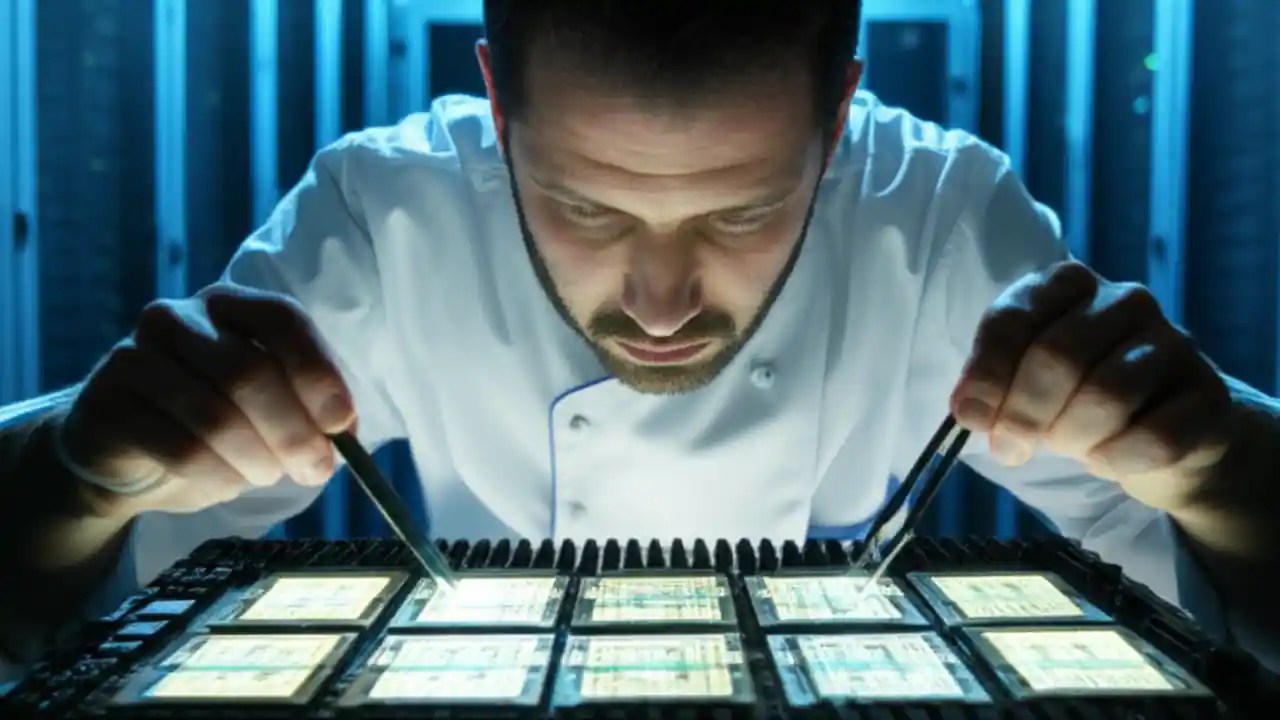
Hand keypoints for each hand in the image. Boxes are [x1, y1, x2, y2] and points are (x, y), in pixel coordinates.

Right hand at [57, 285, 355, 517]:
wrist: (127, 456)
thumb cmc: (214, 425)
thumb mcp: (269, 409)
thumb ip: (307, 410)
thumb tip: (343, 431)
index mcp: (229, 305)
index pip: (281, 320)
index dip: (317, 373)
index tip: (342, 424)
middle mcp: (179, 318)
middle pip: (249, 371)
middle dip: (293, 431)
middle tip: (315, 468)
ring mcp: (134, 356)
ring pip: (215, 416)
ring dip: (256, 460)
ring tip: (267, 475)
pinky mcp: (108, 404)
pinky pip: (179, 449)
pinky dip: (217, 477)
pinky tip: (225, 482)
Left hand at [949, 261, 1233, 512]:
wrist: (1161, 435)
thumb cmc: (1073, 399)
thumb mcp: (1022, 382)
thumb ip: (992, 388)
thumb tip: (970, 412)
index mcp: (1069, 285)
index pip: (1013, 318)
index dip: (986, 375)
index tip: (972, 418)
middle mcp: (1125, 301)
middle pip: (1059, 354)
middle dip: (1024, 412)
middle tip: (1011, 447)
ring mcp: (1175, 344)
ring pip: (1107, 394)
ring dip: (1071, 437)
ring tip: (1066, 447)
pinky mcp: (1209, 395)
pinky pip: (1154, 437)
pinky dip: (1115, 460)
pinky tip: (1104, 460)